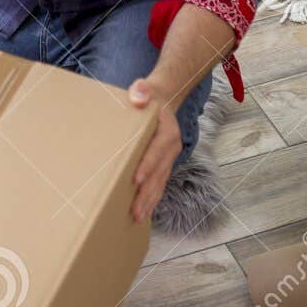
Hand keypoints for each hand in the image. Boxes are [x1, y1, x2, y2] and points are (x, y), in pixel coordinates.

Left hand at [127, 78, 181, 223]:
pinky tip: (143, 210)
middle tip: (135, 210)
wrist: (163, 100)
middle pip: (159, 173)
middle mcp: (171, 147)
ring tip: (137, 216)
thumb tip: (139, 97)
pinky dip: (152, 197)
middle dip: (147, 193)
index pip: (157, 151)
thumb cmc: (148, 96)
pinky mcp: (164, 164)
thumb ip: (141, 91)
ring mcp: (169, 157)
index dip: (148, 165)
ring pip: (161, 182)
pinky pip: (160, 182)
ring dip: (150, 200)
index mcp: (167, 131)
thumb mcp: (144, 89)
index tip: (136, 179)